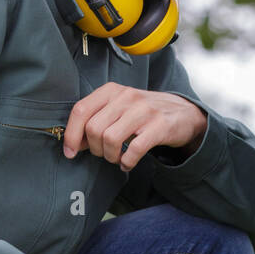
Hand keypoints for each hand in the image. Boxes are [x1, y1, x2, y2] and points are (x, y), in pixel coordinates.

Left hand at [62, 83, 206, 169]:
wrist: (183, 113)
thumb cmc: (144, 113)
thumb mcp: (119, 108)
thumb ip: (96, 120)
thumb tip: (74, 143)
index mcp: (112, 90)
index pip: (81, 110)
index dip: (71, 135)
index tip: (70, 152)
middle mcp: (127, 97)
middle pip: (94, 128)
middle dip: (94, 148)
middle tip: (103, 154)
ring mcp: (144, 111)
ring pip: (110, 139)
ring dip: (109, 156)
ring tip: (116, 158)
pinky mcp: (159, 126)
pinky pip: (134, 149)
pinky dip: (127, 161)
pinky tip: (127, 163)